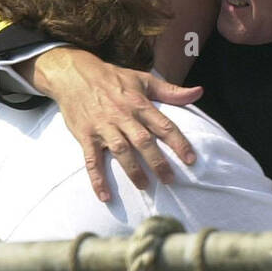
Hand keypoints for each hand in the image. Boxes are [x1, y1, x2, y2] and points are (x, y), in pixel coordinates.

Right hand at [23, 47, 202, 199]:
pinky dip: (97, 179)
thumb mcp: (143, 80)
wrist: (73, 74)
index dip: (178, 143)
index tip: (191, 160)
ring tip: (144, 186)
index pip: (163, 125)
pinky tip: (105, 196)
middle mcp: (122, 116)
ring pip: (121, 151)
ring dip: (133, 170)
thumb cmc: (113, 79)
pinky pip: (91, 160)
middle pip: (143, 141)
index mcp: (139, 104)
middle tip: (170, 180)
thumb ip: (172, 91)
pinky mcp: (86, 136)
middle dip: (158, 162)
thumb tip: (199, 92)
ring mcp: (103, 127)